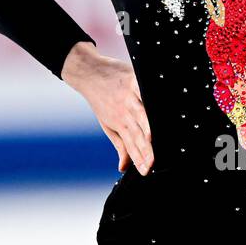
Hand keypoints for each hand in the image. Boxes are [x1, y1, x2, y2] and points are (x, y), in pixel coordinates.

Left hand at [61, 42, 152, 174]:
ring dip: (146, 126)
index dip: (139, 159)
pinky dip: (149, 97)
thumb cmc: (102, 100)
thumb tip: (123, 168)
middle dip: (145, 149)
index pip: (131, 146)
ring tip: (152, 139)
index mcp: (119, 124)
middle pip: (137, 134)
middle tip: (151, 164)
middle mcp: (124, 112)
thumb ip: (120, 145)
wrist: (88, 72)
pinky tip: (157, 105)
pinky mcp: (133, 80)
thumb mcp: (108, 124)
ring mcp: (129, 96)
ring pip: (140, 114)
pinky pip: (143, 90)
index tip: (146, 172)